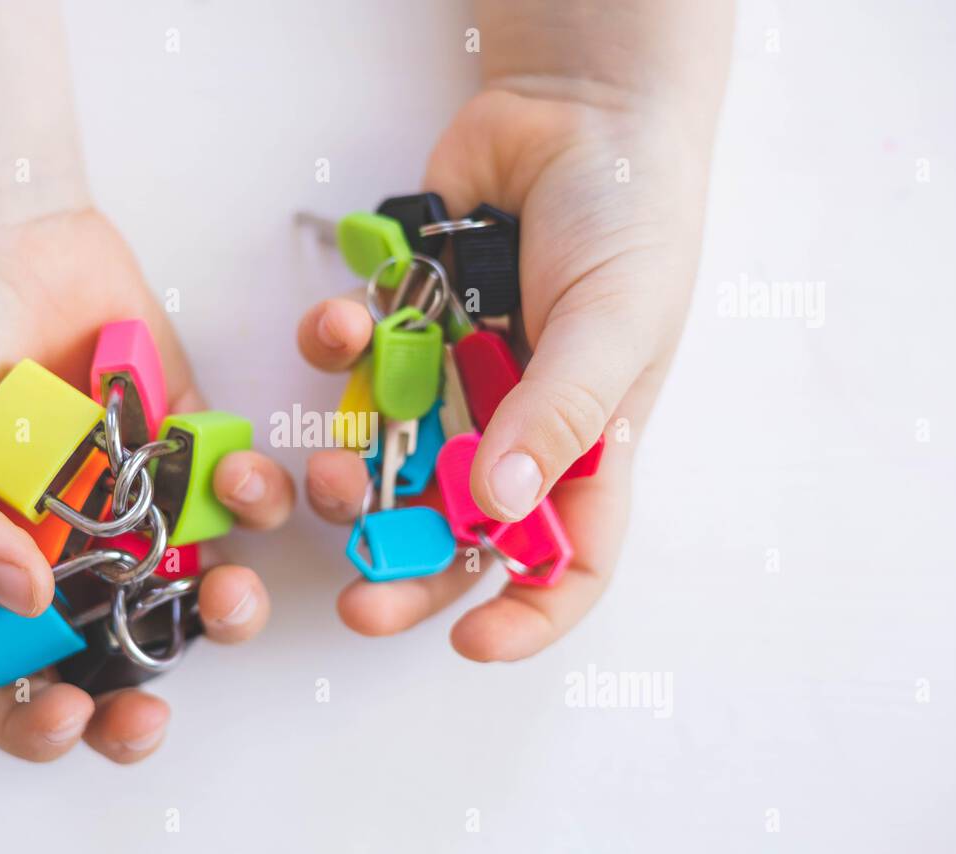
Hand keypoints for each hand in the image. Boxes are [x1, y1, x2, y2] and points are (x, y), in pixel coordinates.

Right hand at [0, 209, 293, 761]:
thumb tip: (28, 602)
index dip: (29, 722)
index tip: (66, 714)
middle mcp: (64, 551)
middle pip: (108, 658)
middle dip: (138, 700)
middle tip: (154, 710)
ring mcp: (132, 503)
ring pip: (191, 593)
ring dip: (224, 613)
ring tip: (228, 594)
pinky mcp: (188, 449)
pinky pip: (237, 500)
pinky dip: (255, 502)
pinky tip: (240, 478)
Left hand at [297, 88, 714, 659]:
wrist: (574, 111)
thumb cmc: (628, 221)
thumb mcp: (616, 323)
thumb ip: (560, 415)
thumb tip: (502, 509)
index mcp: (587, 445)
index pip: (570, 558)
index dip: (529, 611)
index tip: (474, 641)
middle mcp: (513, 425)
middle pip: (458, 532)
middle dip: (407, 572)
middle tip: (358, 598)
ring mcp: (453, 378)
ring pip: (389, 458)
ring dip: (351, 474)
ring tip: (327, 468)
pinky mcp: (403, 325)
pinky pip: (354, 360)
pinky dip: (338, 348)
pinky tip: (344, 322)